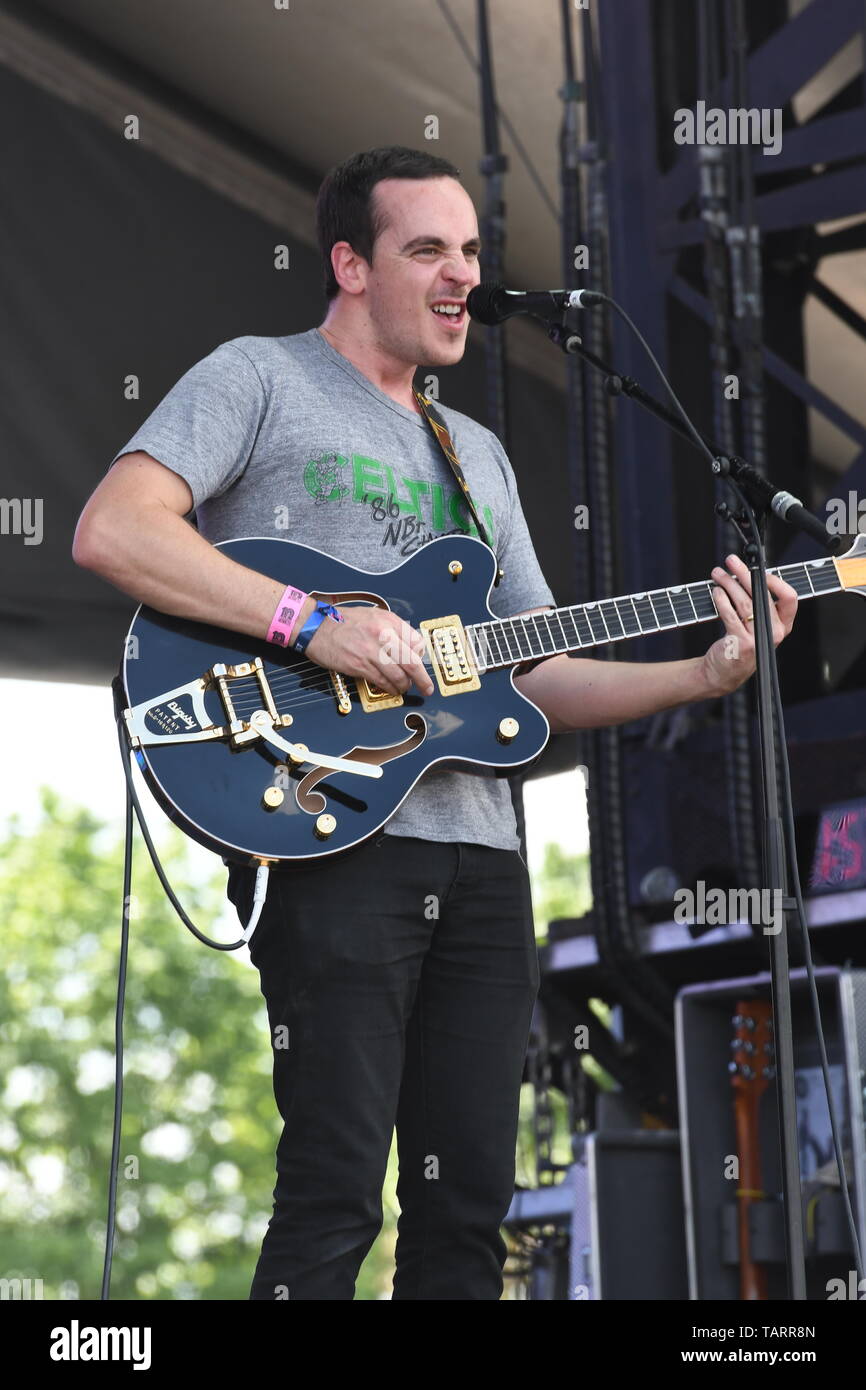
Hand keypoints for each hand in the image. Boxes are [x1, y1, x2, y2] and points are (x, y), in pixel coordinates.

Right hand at [304, 602, 434, 696]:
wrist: (315, 626)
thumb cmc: (342, 622)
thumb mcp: (373, 616)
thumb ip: (392, 629)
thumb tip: (408, 647)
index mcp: (388, 621)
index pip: (416, 642)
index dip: (421, 657)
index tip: (421, 664)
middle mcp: (383, 635)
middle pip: (412, 662)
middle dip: (423, 679)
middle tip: (427, 688)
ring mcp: (371, 651)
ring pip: (398, 675)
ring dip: (404, 685)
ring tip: (404, 688)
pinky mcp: (359, 666)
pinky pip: (382, 681)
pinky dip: (390, 688)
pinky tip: (391, 689)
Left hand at [701, 553, 797, 695]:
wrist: (723, 673)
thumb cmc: (740, 644)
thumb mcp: (756, 625)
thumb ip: (758, 603)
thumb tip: (746, 573)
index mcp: (783, 625)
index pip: (789, 597)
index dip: (774, 579)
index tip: (757, 569)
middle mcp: (775, 632)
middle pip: (762, 595)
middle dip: (745, 574)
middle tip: (732, 561)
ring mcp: (759, 639)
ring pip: (744, 602)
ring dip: (729, 584)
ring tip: (718, 574)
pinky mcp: (741, 643)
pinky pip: (730, 614)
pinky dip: (721, 600)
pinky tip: (715, 592)